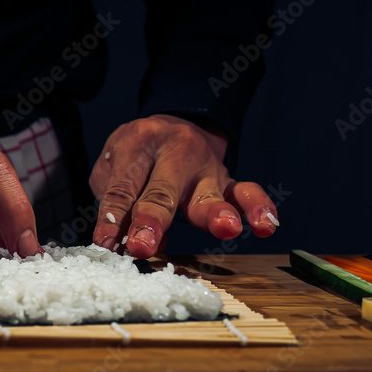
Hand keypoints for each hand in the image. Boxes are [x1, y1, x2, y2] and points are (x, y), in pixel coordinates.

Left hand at [90, 114, 277, 258]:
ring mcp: (207, 169)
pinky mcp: (229, 181)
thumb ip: (117, 201)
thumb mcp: (115, 165)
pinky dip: (258, 207)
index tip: (105, 244)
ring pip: (211, 193)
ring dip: (217, 214)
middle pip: (163, 191)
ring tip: (226, 228)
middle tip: (142, 245)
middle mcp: (177, 154)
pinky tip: (266, 224)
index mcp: (140, 144)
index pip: (124, 186)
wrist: (175, 125)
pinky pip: (247, 192)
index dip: (112, 218)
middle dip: (153, 220)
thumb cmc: (139, 153)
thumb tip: (119, 242)